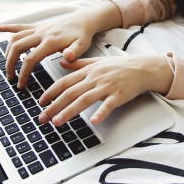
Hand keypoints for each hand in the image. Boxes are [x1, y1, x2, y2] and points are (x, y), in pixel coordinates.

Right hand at [0, 14, 96, 88]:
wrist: (84, 19)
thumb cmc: (83, 34)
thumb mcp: (83, 45)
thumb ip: (75, 52)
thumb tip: (67, 57)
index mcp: (50, 41)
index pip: (30, 58)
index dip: (23, 73)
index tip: (20, 84)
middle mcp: (41, 33)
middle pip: (17, 47)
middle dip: (10, 63)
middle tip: (10, 77)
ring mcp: (38, 29)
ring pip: (16, 38)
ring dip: (8, 51)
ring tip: (7, 64)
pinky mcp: (38, 26)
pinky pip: (20, 26)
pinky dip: (8, 27)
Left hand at [37, 53, 172, 125]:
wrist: (143, 67)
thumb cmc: (120, 66)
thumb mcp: (97, 61)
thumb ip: (79, 64)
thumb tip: (62, 62)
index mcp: (88, 71)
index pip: (65, 82)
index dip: (51, 92)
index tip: (41, 102)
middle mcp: (95, 78)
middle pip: (70, 93)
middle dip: (54, 106)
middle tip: (42, 117)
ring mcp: (107, 86)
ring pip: (84, 99)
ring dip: (69, 111)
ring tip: (57, 122)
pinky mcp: (119, 95)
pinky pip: (109, 105)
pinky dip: (101, 112)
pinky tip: (94, 121)